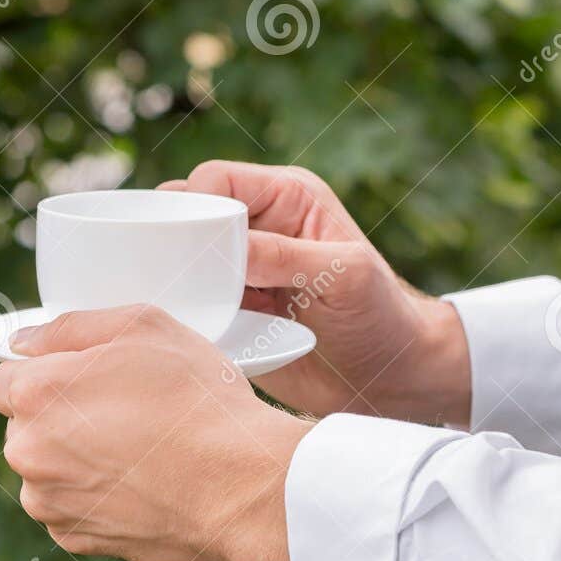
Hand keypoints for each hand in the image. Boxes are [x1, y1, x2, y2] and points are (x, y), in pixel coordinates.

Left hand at [0, 305, 307, 560]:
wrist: (239, 482)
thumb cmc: (196, 397)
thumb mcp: (143, 325)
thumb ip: (70, 326)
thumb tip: (23, 340)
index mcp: (36, 394)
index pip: (5, 377)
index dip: (46, 369)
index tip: (86, 373)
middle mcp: (29, 453)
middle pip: (25, 424)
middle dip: (63, 412)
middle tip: (125, 403)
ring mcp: (51, 503)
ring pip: (48, 468)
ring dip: (76, 456)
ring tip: (139, 444)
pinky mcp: (78, 539)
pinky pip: (72, 507)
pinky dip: (97, 493)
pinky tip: (141, 477)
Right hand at [159, 159, 471, 424]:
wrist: (390, 379)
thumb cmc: (381, 314)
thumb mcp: (342, 275)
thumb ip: (283, 255)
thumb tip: (220, 248)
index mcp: (286, 198)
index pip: (218, 181)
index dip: (195, 204)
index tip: (188, 243)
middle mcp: (258, 228)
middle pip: (191, 216)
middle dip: (175, 242)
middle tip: (170, 278)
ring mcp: (242, 273)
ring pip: (184, 261)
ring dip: (176, 281)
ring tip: (176, 306)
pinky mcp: (233, 314)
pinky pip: (191, 305)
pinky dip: (185, 315)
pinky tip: (187, 331)